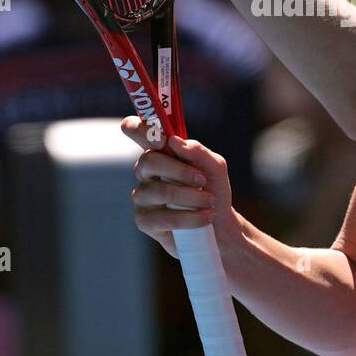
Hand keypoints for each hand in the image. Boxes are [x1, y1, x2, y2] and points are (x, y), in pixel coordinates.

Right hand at [119, 116, 238, 258]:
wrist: (219, 227)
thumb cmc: (212, 191)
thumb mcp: (214, 168)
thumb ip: (198, 152)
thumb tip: (175, 142)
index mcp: (159, 153)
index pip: (136, 131)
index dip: (140, 128)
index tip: (161, 138)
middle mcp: (145, 172)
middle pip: (149, 160)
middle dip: (180, 170)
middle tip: (202, 180)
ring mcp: (142, 197)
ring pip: (160, 191)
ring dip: (191, 196)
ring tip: (210, 202)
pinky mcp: (145, 221)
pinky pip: (165, 217)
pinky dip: (190, 217)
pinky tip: (205, 217)